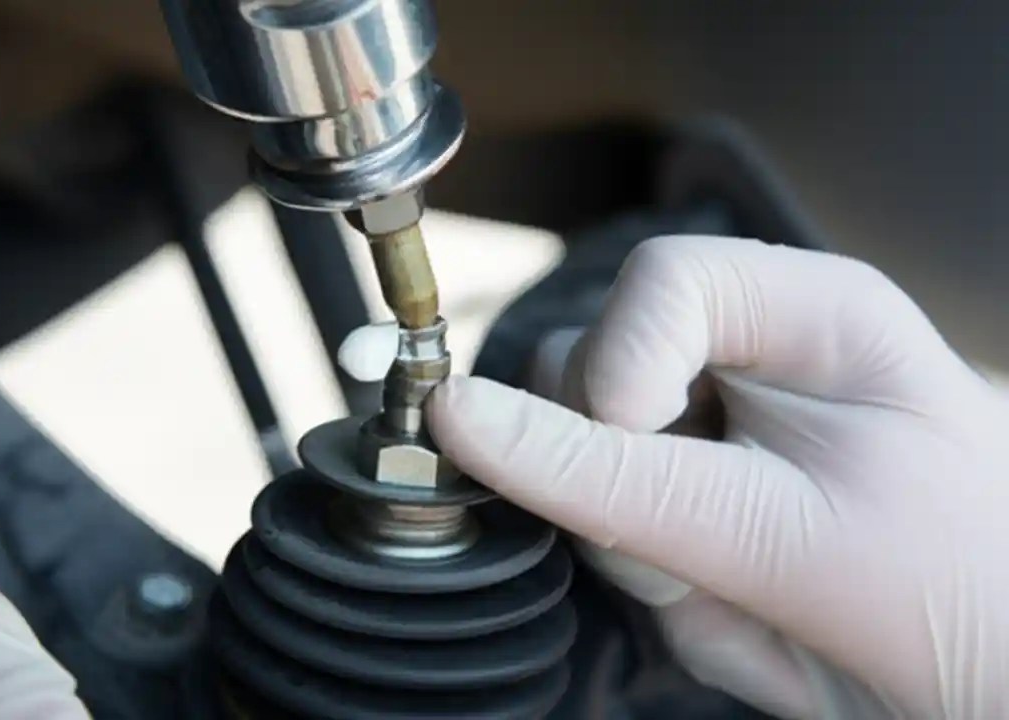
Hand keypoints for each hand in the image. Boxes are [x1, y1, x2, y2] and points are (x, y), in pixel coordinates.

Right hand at [421, 236, 1008, 717]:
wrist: (990, 695)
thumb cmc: (953, 603)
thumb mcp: (776, 540)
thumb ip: (608, 479)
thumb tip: (460, 413)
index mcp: (813, 317)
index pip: (664, 281)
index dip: (625, 360)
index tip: (639, 443)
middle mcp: (750, 360)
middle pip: (593, 364)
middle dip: (623, 480)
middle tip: (702, 553)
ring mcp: (709, 431)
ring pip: (574, 450)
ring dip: (637, 548)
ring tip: (734, 595)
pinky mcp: (683, 497)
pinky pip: (598, 524)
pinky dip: (650, 585)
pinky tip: (728, 610)